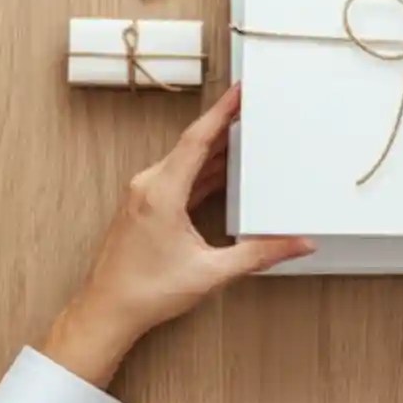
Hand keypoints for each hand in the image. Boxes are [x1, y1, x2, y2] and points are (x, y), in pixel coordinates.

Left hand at [41, 83, 314, 387]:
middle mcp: (149, 186)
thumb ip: (258, 254)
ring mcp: (144, 194)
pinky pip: (177, 176)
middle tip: (249, 106)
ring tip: (242, 134)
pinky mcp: (144, 205)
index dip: (221, 112)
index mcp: (162, 193)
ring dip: (213, 148)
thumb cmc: (146, 292)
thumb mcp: (211, 272)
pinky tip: (220, 171)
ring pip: (184, 159)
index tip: (238, 91)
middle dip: (223, 124)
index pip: (197, 140)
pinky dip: (201, 169)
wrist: (107, 311)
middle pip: (192, 144)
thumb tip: (295, 244)